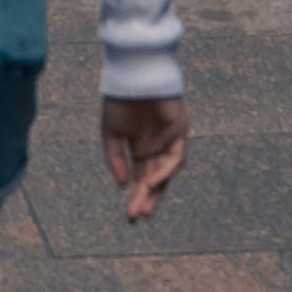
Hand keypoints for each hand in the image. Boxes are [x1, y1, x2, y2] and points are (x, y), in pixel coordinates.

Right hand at [103, 93, 188, 222]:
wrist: (131, 73)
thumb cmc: (120, 100)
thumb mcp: (111, 134)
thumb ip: (115, 159)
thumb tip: (123, 185)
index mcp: (142, 149)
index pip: (143, 179)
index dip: (138, 198)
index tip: (131, 218)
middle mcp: (158, 147)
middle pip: (157, 180)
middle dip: (148, 199)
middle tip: (138, 217)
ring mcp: (170, 139)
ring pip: (168, 171)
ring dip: (157, 189)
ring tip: (145, 205)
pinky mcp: (180, 129)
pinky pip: (176, 154)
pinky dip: (165, 169)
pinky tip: (151, 180)